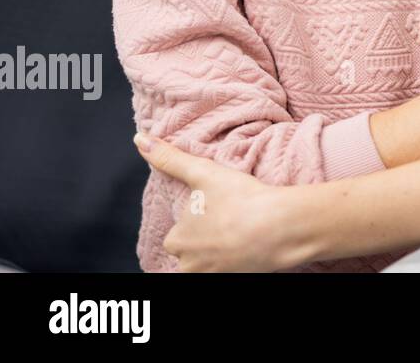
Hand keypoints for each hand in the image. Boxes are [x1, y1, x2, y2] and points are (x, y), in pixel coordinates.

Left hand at [133, 133, 305, 271]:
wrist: (280, 227)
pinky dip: (236, 262)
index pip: (178, 234)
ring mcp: (213, 276)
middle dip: (206, 240)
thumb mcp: (203, 173)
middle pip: (191, 252)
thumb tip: (140, 140)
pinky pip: (228, 270)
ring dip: (220, 252)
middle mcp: (189, 264)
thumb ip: (170, 159)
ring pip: (209, 263)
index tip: (216, 210)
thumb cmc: (240, 200)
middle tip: (231, 220)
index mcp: (177, 240)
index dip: (197, 221)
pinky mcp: (235, 280)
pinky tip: (250, 247)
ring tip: (241, 233)